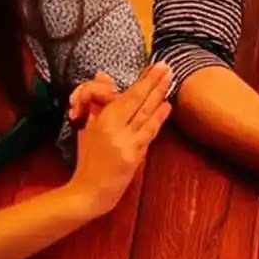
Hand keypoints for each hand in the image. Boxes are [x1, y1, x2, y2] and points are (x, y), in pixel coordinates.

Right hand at [69, 63, 172, 215]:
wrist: (88, 192)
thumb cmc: (88, 161)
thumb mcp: (87, 129)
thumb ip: (97, 103)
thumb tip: (103, 76)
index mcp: (100, 119)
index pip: (125, 95)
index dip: (142, 81)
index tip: (154, 67)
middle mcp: (112, 127)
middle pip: (136, 99)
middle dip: (153, 82)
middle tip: (167, 66)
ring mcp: (123, 142)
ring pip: (144, 113)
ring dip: (159, 95)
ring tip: (171, 80)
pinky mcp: (131, 156)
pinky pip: (147, 133)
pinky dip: (157, 119)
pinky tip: (166, 106)